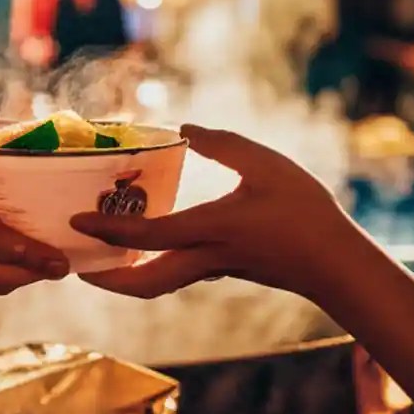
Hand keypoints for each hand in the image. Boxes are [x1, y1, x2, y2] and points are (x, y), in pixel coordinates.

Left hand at [70, 125, 351, 297]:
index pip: (147, 236)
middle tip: (79, 265)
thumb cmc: (305, 212)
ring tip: (102, 256)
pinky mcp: (225, 269)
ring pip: (159, 285)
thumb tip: (185, 128)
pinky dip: (152, 266)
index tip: (77, 220)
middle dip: (106, 280)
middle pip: (144, 284)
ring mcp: (215, 268)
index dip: (107, 230)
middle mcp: (206, 256)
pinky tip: (147, 245)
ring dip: (125, 278)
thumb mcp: (267, 165)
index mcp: (211, 228)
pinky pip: (177, 274)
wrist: (336, 263)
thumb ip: (225, 144)